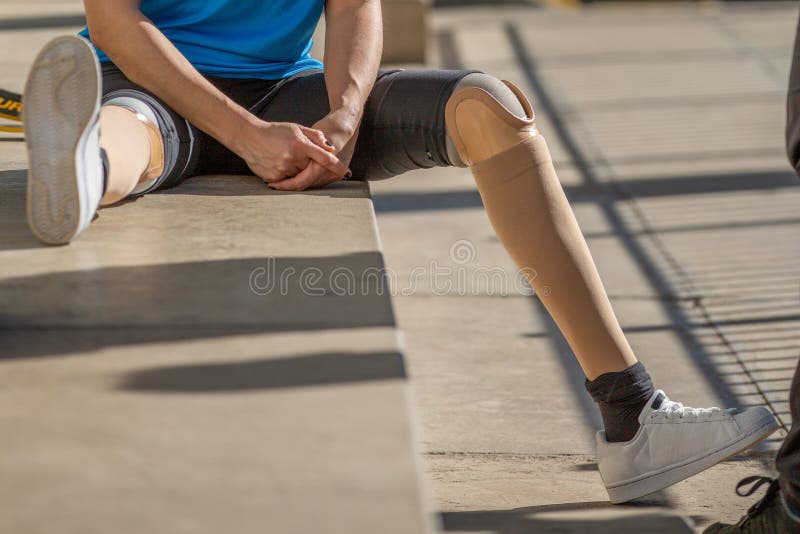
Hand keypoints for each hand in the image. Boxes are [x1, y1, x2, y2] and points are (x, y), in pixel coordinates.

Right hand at [234, 118, 349, 183]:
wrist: (248, 136)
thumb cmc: (276, 131)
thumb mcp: (297, 128)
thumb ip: (315, 137)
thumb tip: (331, 149)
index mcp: (300, 144)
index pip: (324, 158)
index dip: (336, 166)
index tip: (345, 171)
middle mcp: (292, 157)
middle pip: (310, 169)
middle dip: (308, 165)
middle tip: (298, 156)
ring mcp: (282, 169)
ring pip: (299, 176)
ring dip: (297, 170)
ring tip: (284, 157)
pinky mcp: (273, 177)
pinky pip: (287, 182)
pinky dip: (287, 176)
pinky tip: (277, 163)